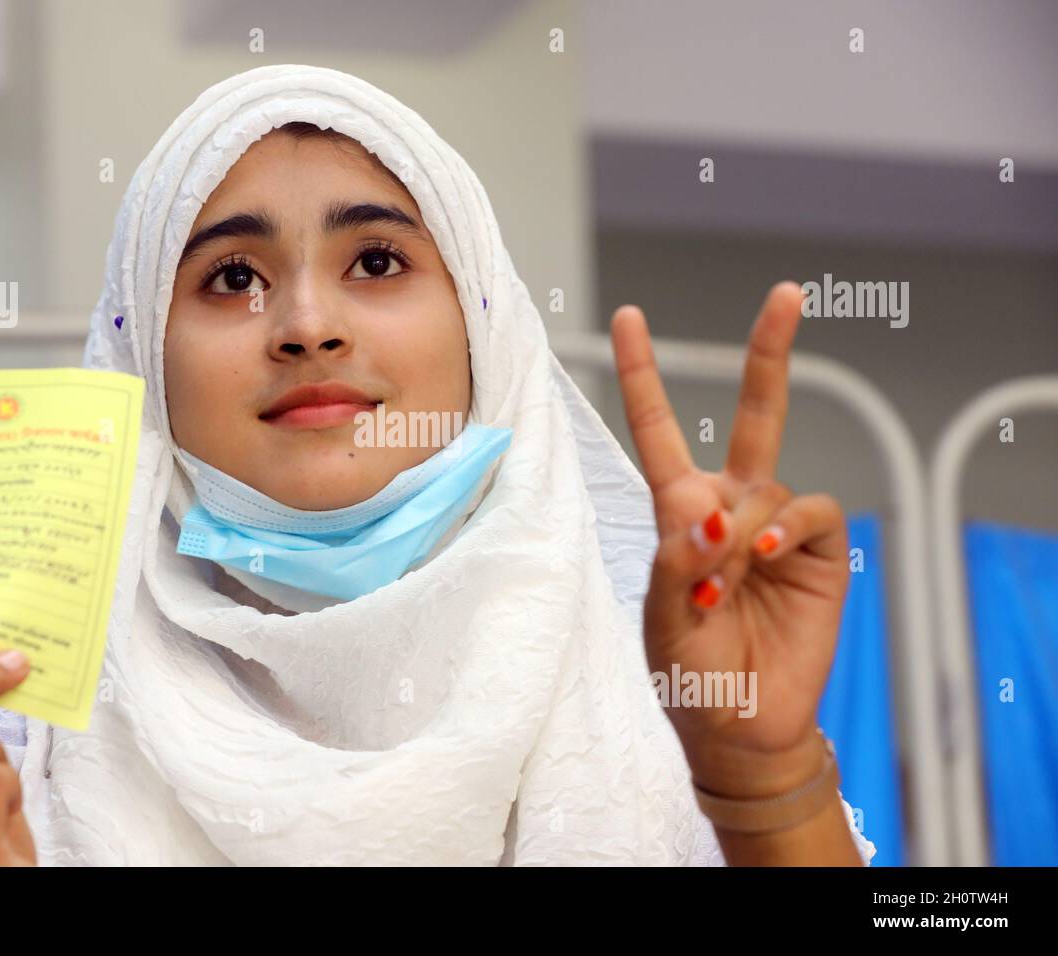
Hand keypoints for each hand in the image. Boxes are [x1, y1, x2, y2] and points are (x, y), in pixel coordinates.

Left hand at [610, 282, 849, 796]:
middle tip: (786, 293)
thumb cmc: (690, 669)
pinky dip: (783, 527)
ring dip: (740, 527)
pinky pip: (806, 513)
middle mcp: (732, 504)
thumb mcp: (661, 617)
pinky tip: (762, 553)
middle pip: (754, 414)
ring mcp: (778, 524)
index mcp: (680, 510)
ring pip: (765, 484)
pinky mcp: (818, 550)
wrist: (741, 722)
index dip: (641, 373)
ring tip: (721, 584)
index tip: (627, 315)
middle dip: (769, 354)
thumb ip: (674, 562)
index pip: (658, 429)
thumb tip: (708, 515)